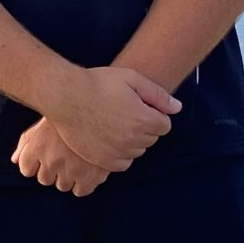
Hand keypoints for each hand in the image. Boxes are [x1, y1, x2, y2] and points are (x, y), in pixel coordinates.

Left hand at [12, 118, 113, 195]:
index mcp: (37, 145)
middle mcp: (51, 160)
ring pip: (62, 185)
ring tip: (77, 161)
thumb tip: (14, 160)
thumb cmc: (71, 111)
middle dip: (52, 169)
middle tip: (64, 155)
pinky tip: (87, 171)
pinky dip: (84, 184)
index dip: (35, 163)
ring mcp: (71, 170)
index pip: (26, 169)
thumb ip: (26, 142)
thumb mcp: (44, 121)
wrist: (101, 106)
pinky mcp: (91, 176)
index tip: (45, 155)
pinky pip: (81, 191)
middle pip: (44, 179)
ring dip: (67, 176)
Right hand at [42, 64, 179, 170]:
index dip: (154, 114)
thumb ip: (158, 95)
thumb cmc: (98, 84)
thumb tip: (177, 108)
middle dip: (144, 126)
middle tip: (124, 112)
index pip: (164, 125)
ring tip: (114, 123)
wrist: (66, 96)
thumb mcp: (131, 79)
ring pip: (137, 151)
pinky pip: (123, 163)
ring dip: (132, 141)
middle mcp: (133, 139)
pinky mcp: (103, 161)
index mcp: (143, 119)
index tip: (139, 106)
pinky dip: (120, 154)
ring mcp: (117, 152)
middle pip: (151, 138)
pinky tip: (109, 138)